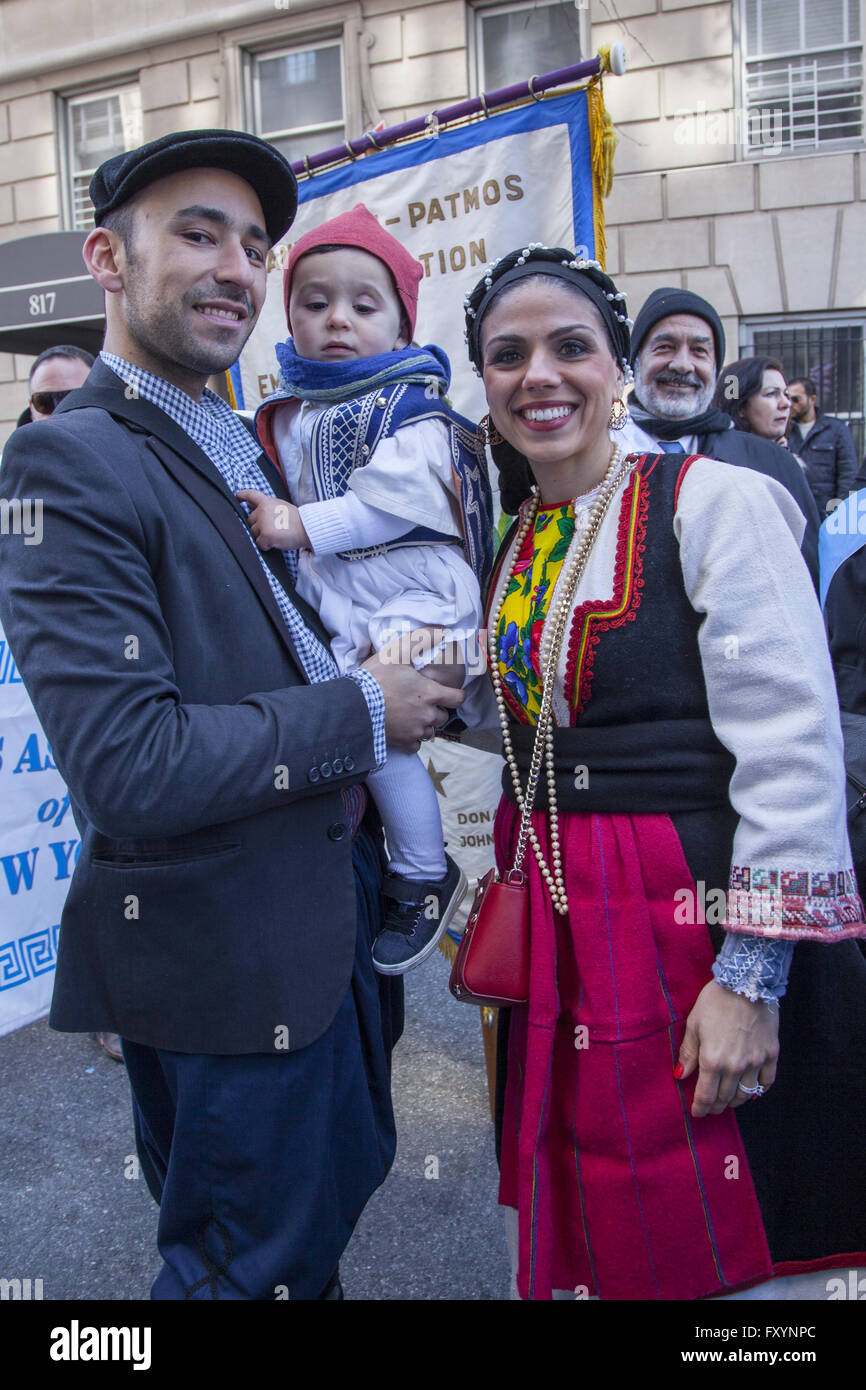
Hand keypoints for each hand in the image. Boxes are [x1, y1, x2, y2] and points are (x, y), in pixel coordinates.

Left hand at [236, 489, 308, 549]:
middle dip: (258, 526)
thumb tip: (251, 506)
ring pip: (254, 532)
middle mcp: (262, 510)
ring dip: (262, 536)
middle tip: (273, 528)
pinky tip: (276, 542)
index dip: (242, 496)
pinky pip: (259, 543)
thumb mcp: (281, 507)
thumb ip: (266, 506)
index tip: (237, 497)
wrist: (307, 528)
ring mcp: (263, 523)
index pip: (250, 495)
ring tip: (277, 535)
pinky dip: (266, 545)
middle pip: (250, 520)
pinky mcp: (265, 535)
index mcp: (267, 502)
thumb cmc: (297, 520)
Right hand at [363, 635, 464, 752]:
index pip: (458, 698)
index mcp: (431, 693)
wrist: (354, 707)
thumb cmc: (376, 679)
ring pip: (430, 731)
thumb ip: (422, 639)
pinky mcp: (403, 744)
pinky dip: (411, 739)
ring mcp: (415, 731)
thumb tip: (442, 630)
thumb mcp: (397, 652)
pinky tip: (402, 729)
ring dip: (424, 725)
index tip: (448, 693)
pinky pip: (415, 745)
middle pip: (442, 716)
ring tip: (410, 715)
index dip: (455, 694)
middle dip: (435, 709)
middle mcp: (428, 715)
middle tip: (420, 701)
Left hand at [676, 980, 778, 1118]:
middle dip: (715, 1106)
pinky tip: (751, 1090)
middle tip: (710, 1108)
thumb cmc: (715, 1001)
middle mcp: (735, 1067)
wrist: (746, 983)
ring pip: (746, 1094)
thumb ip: (689, 1053)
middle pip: (725, 1098)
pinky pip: (767, 1082)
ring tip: (728, 1100)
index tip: (697, 1113)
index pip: (706, 1096)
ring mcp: (756, 1062)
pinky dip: (758, 1090)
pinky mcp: (771, 1054)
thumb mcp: (694, 1024)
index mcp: (713, 1060)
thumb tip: (680, 1075)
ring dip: (735, 1102)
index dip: (700, 1108)